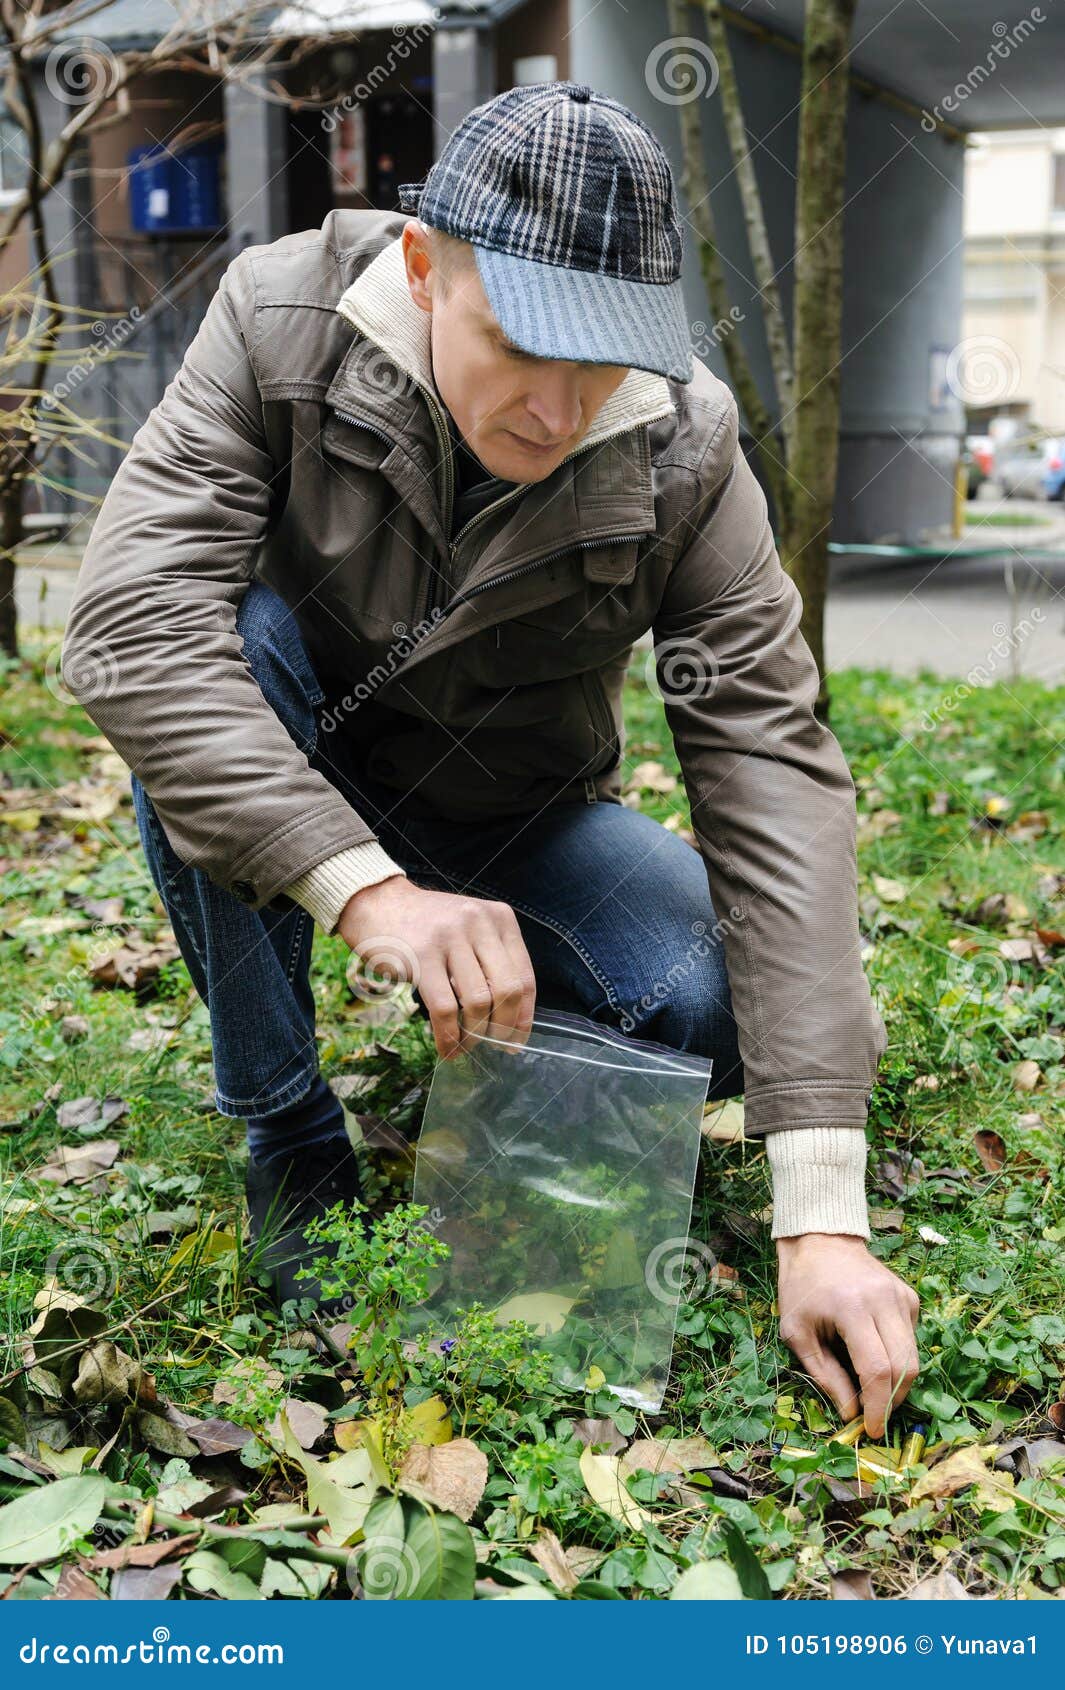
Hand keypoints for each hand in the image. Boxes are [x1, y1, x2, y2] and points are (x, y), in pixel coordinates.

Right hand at [337, 878, 535, 1061]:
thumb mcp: (471, 931)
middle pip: (508, 990)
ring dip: (474, 1034)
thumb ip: (492, 964)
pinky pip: (444, 1009)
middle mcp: (480, 923)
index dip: (524, 1016)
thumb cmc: (429, 926)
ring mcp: (450, 938)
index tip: (516, 1040)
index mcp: (500, 919)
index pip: (525, 977)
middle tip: (492, 1044)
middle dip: (503, 1027)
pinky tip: (447, 1049)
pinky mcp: (421, 956)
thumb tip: (511, 1020)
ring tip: (466, 1046)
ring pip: (478, 1002)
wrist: (379, 904)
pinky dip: (449, 1037)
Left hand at [776, 1234, 919, 1436]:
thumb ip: (825, 1375)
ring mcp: (901, 1296)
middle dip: (892, 1401)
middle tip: (874, 1415)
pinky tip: (874, 1350)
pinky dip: (898, 1356)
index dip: (877, 1406)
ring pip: (914, 1356)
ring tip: (874, 1391)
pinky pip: (911, 1339)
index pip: (877, 1369)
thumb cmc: (801, 1288)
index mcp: (851, 1308)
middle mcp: (883, 1300)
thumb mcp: (797, 1333)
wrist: (820, 1241)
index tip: (872, 1430)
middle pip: (904, 1367)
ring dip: (898, 1384)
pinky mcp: (909, 1297)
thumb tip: (850, 1413)